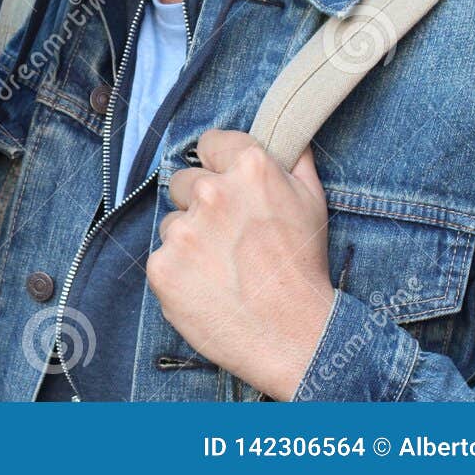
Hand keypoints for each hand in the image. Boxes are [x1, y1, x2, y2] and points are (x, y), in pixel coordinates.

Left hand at [148, 129, 336, 400]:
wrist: (296, 338)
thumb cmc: (306, 270)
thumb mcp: (313, 202)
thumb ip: (293, 160)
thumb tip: (283, 136)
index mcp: (249, 168)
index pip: (210, 143)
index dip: (218, 165)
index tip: (227, 185)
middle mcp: (211, 191)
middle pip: (184, 181)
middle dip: (201, 203)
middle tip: (229, 237)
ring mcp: (183, 229)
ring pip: (172, 222)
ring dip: (189, 240)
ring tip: (223, 269)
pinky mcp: (162, 266)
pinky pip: (162, 258)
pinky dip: (179, 272)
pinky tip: (208, 288)